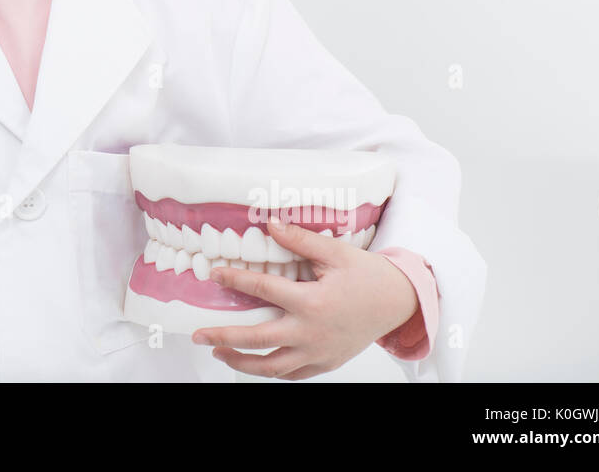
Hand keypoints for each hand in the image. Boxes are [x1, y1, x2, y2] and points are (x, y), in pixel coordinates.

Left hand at [190, 216, 419, 379]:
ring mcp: (318, 353)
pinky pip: (292, 374)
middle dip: (224, 337)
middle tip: (199, 335)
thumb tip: (270, 224)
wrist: (399, 303)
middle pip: (258, 339)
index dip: (235, 281)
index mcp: (313, 302)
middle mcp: (312, 333)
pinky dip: (269, 371)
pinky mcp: (326, 363)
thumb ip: (300, 240)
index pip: (263, 291)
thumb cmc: (367, 275)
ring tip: (219, 352)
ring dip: (241, 362)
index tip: (214, 275)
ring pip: (272, 366)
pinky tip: (252, 363)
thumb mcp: (336, 252)